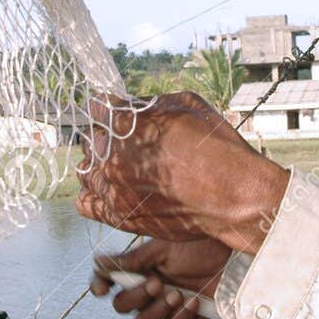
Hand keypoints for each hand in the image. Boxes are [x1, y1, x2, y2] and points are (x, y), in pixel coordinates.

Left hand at [76, 90, 288, 254]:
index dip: (107, 108)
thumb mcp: (186, 105)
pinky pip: (88, 205)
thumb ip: (149, 103)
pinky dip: (93, 195)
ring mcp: (113, 188)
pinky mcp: (119, 215)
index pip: (97, 108)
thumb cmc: (216, 146)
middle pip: (91, 141)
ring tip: (118, 167)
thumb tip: (130, 104)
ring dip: (98, 166)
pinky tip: (108, 189)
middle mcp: (112, 154)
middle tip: (124, 142)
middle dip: (105, 137)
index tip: (115, 112)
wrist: (232, 194)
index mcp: (125, 123)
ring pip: (86, 171)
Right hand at [89, 237, 227, 318]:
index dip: (99, 285)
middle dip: (136, 297)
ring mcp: (166, 303)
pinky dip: (179, 318)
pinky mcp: (187, 315)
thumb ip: (134, 259)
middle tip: (156, 283)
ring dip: (156, 310)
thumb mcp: (165, 247)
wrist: (237, 256)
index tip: (102, 289)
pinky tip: (193, 302)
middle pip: (123, 306)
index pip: (109, 280)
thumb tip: (98, 262)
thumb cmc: (200, 244)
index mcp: (140, 266)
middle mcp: (149, 285)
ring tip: (176, 294)